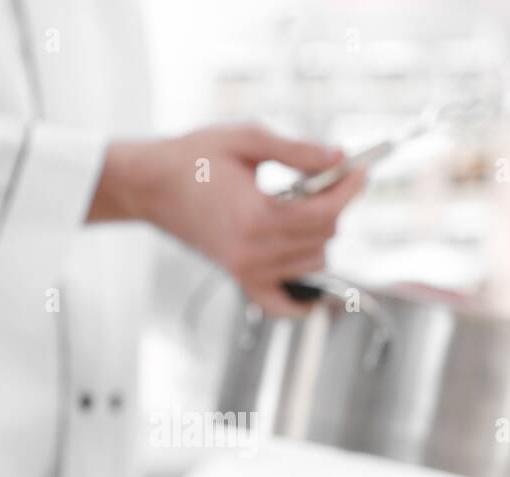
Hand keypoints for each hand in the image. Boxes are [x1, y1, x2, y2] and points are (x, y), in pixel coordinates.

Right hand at [91, 125, 366, 314]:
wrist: (149, 185)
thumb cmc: (193, 158)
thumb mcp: (248, 139)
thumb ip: (298, 150)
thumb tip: (339, 157)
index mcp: (257, 215)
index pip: (324, 212)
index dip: (349, 189)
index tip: (360, 171)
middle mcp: (253, 251)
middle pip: (323, 237)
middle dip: (334, 205)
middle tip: (329, 180)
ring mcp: (246, 269)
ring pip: (312, 263)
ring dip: (321, 237)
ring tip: (305, 208)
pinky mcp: (239, 277)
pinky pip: (281, 304)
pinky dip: (301, 300)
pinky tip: (314, 289)